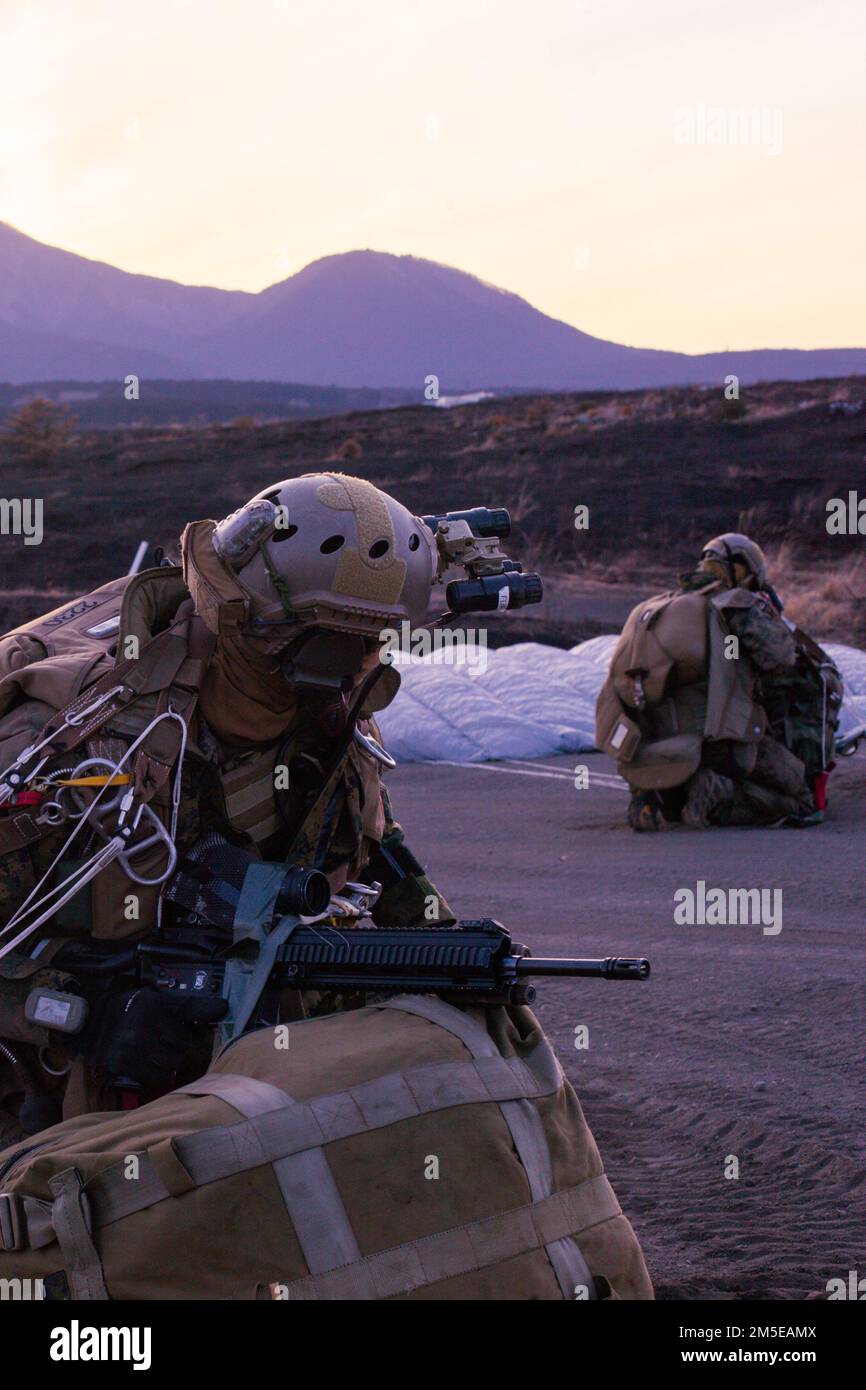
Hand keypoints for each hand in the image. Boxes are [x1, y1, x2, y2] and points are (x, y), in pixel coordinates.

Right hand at [82, 987, 227, 1089]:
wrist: (94, 1022)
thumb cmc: (133, 1010)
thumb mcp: (160, 1001)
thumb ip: (191, 1006)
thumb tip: (224, 1008)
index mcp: (152, 1010)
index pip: (183, 1035)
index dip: (181, 1036)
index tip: (174, 1033)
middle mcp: (141, 1030)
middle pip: (178, 1053)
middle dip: (175, 1050)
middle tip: (164, 1044)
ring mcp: (132, 1050)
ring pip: (168, 1067)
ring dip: (168, 1063)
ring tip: (158, 1054)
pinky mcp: (124, 1066)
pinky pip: (154, 1078)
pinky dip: (158, 1074)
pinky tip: (151, 1065)